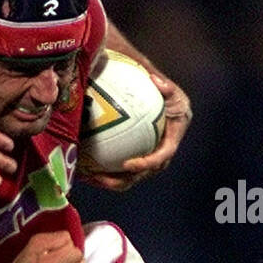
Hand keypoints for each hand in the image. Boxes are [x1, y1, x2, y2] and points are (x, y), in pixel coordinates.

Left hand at [83, 74, 191, 191]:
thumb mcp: (165, 85)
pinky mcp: (138, 155)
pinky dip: (109, 170)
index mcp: (175, 133)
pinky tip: (88, 170)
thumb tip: (156, 81)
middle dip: (127, 178)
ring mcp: (152, 153)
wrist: (154, 93)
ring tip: (94, 178)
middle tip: (104, 178)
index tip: (128, 164)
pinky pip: (124, 168)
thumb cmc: (160, 87)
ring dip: (115, 180)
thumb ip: (163, 85)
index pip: (164, 153)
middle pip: (147, 171)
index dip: (148, 162)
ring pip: (134, 175)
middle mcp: (165, 148)